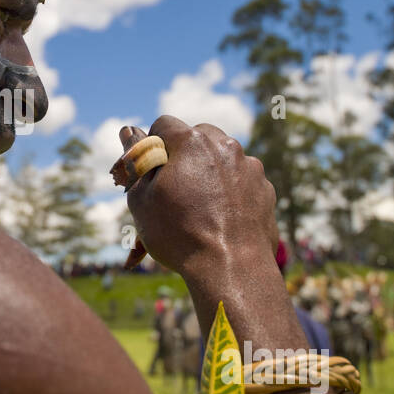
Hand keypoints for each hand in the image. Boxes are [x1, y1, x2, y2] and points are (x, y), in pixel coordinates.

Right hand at [118, 117, 278, 278]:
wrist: (231, 268)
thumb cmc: (179, 234)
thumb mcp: (141, 198)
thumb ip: (135, 160)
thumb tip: (128, 131)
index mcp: (191, 141)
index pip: (163, 125)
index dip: (151, 147)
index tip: (150, 173)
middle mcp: (225, 145)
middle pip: (196, 137)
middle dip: (183, 156)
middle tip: (173, 189)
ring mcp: (250, 167)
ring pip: (221, 159)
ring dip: (208, 173)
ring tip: (198, 209)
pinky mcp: (265, 189)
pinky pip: (241, 181)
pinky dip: (230, 193)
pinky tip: (221, 219)